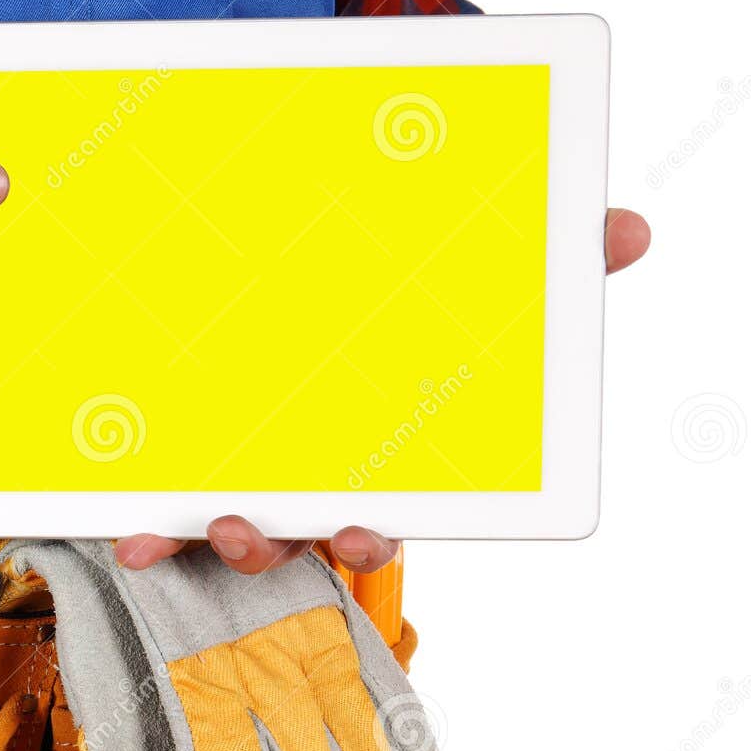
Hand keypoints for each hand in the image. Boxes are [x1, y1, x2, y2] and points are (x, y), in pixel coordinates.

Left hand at [118, 208, 653, 573]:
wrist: (289, 206)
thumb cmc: (391, 257)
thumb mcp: (470, 252)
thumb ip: (544, 248)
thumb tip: (625, 231)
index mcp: (357, 449)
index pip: (363, 513)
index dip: (359, 536)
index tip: (358, 533)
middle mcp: (292, 467)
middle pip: (283, 531)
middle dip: (265, 543)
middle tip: (247, 528)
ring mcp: (229, 459)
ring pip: (218, 521)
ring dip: (202, 534)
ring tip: (194, 515)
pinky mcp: (172, 442)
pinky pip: (156, 494)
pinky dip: (145, 519)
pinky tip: (126, 527)